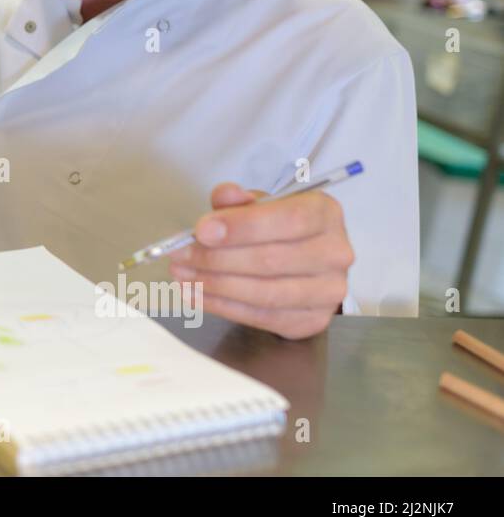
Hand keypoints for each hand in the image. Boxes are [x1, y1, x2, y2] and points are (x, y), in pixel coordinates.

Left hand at [167, 182, 353, 339]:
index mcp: (325, 214)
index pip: (288, 220)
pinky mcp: (311, 320)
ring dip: (215, 284)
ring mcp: (328, 291)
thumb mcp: (260, 205)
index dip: (242, 227)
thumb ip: (239, 200)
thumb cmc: (281, 229)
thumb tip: (225, 196)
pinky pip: (260, 316)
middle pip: (271, 260)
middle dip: (217, 258)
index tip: (202, 230)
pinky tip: (195, 294)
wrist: (307, 264)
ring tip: (182, 275)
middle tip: (180, 254)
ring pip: (264, 292)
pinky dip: (222, 306)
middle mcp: (335, 253)